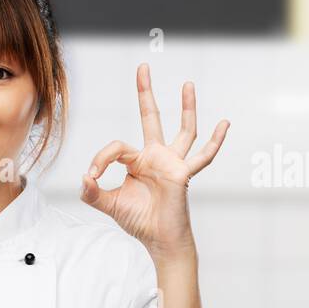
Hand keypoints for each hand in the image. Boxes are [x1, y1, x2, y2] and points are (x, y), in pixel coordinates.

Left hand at [81, 63, 228, 261]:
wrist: (158, 240)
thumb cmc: (138, 220)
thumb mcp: (109, 205)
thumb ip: (92, 193)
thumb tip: (84, 177)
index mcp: (137, 161)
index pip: (117, 147)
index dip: (101, 159)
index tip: (92, 176)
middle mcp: (156, 156)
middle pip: (151, 117)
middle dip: (146, 93)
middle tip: (142, 68)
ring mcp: (173, 163)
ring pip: (183, 130)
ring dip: (186, 107)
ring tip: (187, 84)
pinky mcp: (184, 174)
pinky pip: (203, 156)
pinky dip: (214, 141)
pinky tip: (224, 124)